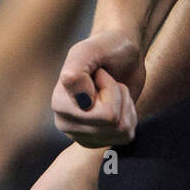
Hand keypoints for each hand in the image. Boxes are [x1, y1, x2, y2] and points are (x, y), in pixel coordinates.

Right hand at [52, 29, 144, 147]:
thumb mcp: (92, 48)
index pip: (103, 113)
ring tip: (114, 90)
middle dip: (119, 96)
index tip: (99, 72)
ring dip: (124, 104)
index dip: (109, 87)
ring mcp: (82, 135)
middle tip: (110, 81)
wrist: (123, 55)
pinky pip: (126, 136)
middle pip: (112, 124)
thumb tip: (77, 97)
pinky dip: (129, 114)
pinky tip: (118, 102)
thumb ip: (77, 68)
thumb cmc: (108, 47)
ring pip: (120, 130)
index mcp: (59, 103)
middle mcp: (66, 123)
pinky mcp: (98, 141)